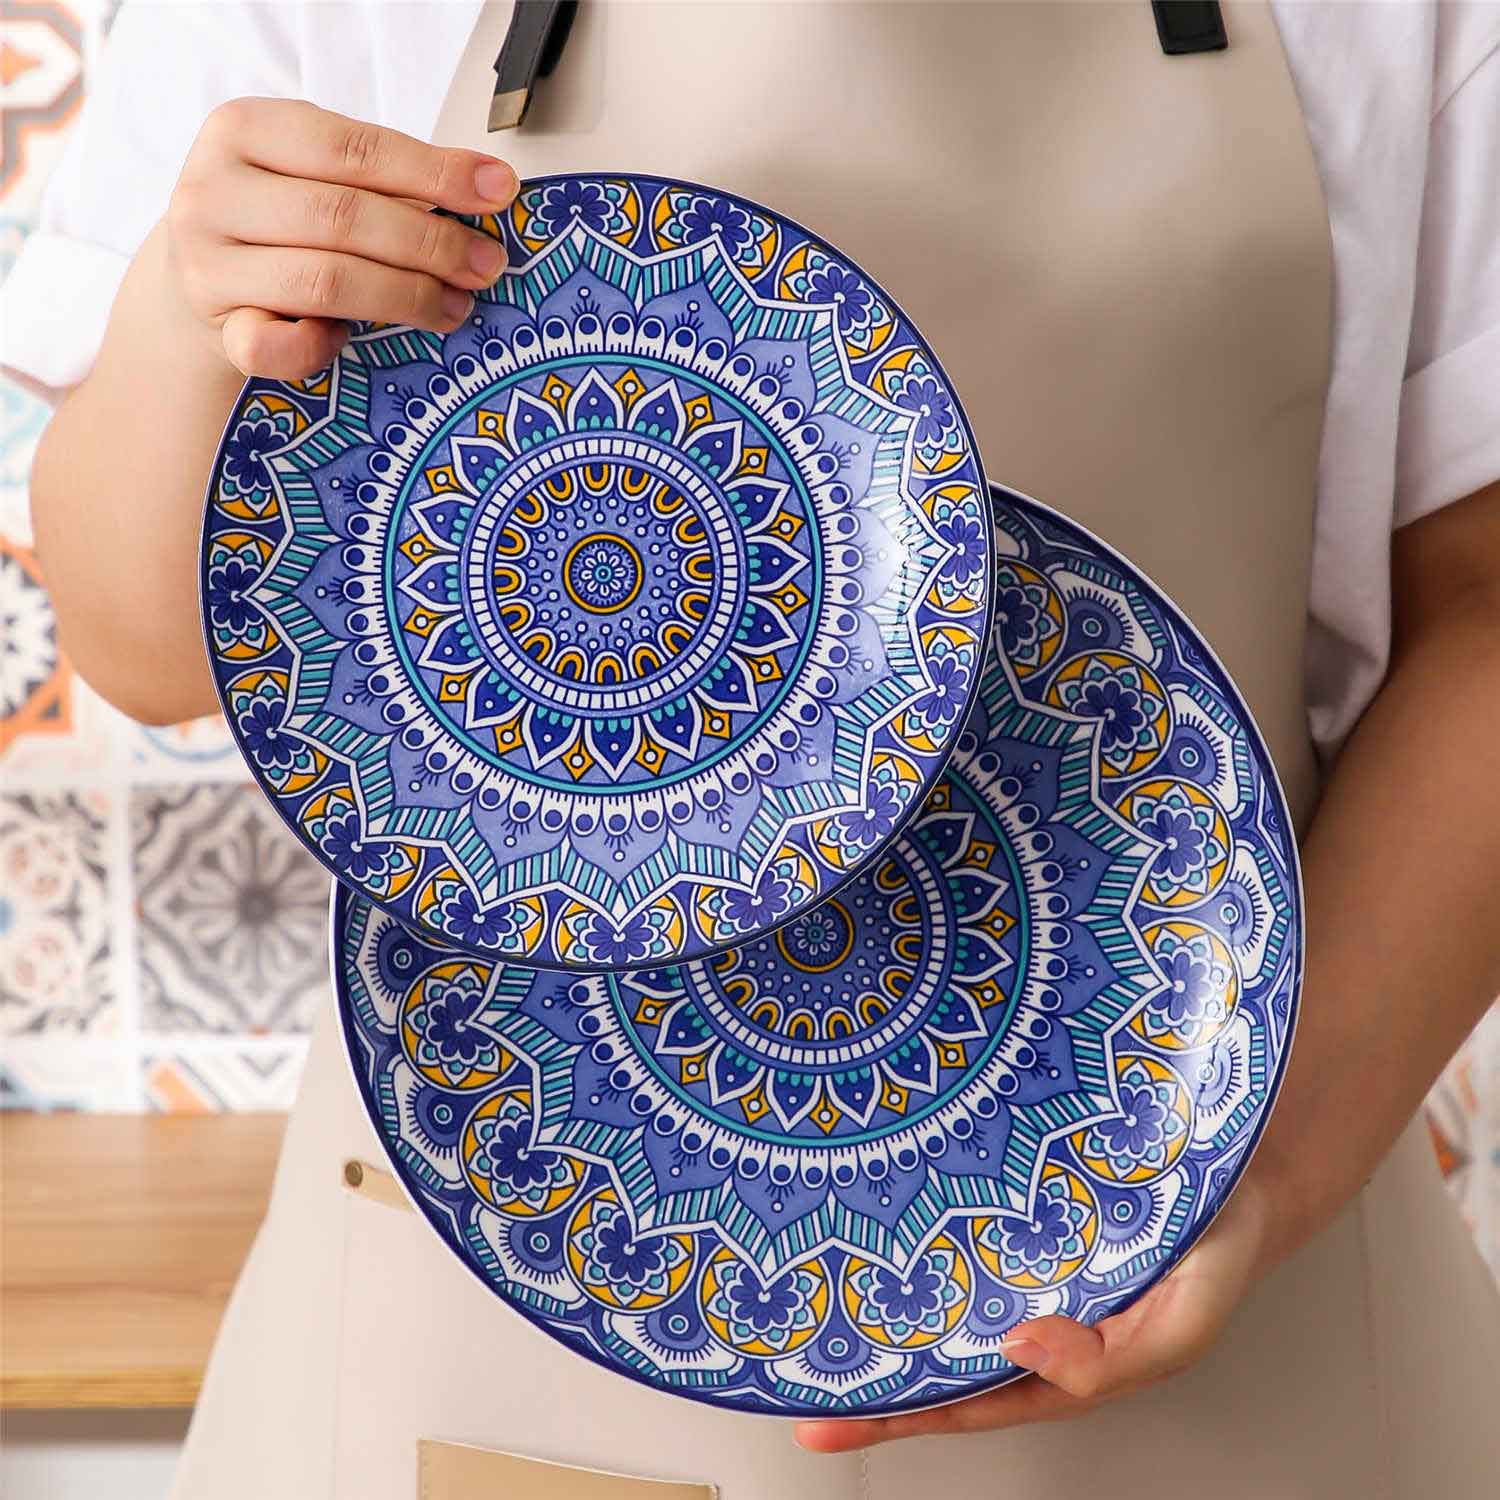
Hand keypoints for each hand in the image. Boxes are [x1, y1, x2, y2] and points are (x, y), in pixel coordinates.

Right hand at [165, 97, 519, 377]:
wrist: (195, 282)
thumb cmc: (278, 223)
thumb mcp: (317, 178)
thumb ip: (383, 179)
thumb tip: (486, 189)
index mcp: (245, 129)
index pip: (353, 149)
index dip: (433, 172)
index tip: (498, 191)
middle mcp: (214, 190)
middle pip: (343, 217)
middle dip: (430, 244)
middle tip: (485, 265)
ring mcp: (206, 263)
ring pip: (325, 281)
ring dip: (404, 297)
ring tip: (453, 306)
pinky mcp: (214, 329)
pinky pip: (277, 346)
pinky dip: (321, 346)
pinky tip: (347, 339)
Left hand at [794, 1171, 1274, 1450]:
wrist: (1245, 1165)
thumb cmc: (1217, 1254)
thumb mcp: (1183, 1327)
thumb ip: (1109, 1361)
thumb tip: (1020, 1351)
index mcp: (1062, 1357)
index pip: (964, 1398)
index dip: (898, 1413)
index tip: (829, 1422)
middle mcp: (1031, 1307)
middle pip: (935, 1346)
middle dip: (868, 1362)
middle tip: (790, 1366)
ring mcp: (1021, 1252)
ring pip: (939, 1282)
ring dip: (880, 1289)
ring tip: (806, 1293)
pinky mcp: (1020, 1197)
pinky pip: (961, 1220)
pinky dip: (919, 1223)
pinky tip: (875, 1209)